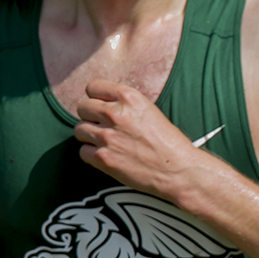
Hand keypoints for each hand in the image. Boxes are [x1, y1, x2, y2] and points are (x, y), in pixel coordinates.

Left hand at [73, 81, 206, 200]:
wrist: (179, 170)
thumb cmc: (170, 144)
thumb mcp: (150, 112)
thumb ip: (126, 106)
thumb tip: (104, 107)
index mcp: (129, 98)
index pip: (93, 87)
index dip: (97, 98)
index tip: (102, 106)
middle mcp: (115, 113)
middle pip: (83, 107)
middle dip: (91, 117)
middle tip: (103, 127)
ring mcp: (106, 136)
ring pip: (79, 129)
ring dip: (89, 136)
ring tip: (106, 143)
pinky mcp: (102, 157)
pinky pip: (83, 151)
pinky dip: (92, 155)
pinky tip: (108, 157)